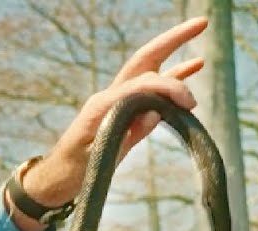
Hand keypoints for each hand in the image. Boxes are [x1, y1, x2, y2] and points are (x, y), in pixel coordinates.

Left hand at [22, 16, 208, 209]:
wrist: (57, 179)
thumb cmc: (72, 171)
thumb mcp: (95, 160)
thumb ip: (123, 138)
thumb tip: (155, 115)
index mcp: (100, 105)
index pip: (140, 84)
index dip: (168, 88)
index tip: (189, 104)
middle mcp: (109, 97)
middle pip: (144, 60)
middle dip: (171, 40)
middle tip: (200, 23)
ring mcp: (118, 102)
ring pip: (150, 70)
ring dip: (175, 51)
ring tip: (200, 31)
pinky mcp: (126, 112)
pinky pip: (153, 90)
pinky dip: (173, 76)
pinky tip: (195, 65)